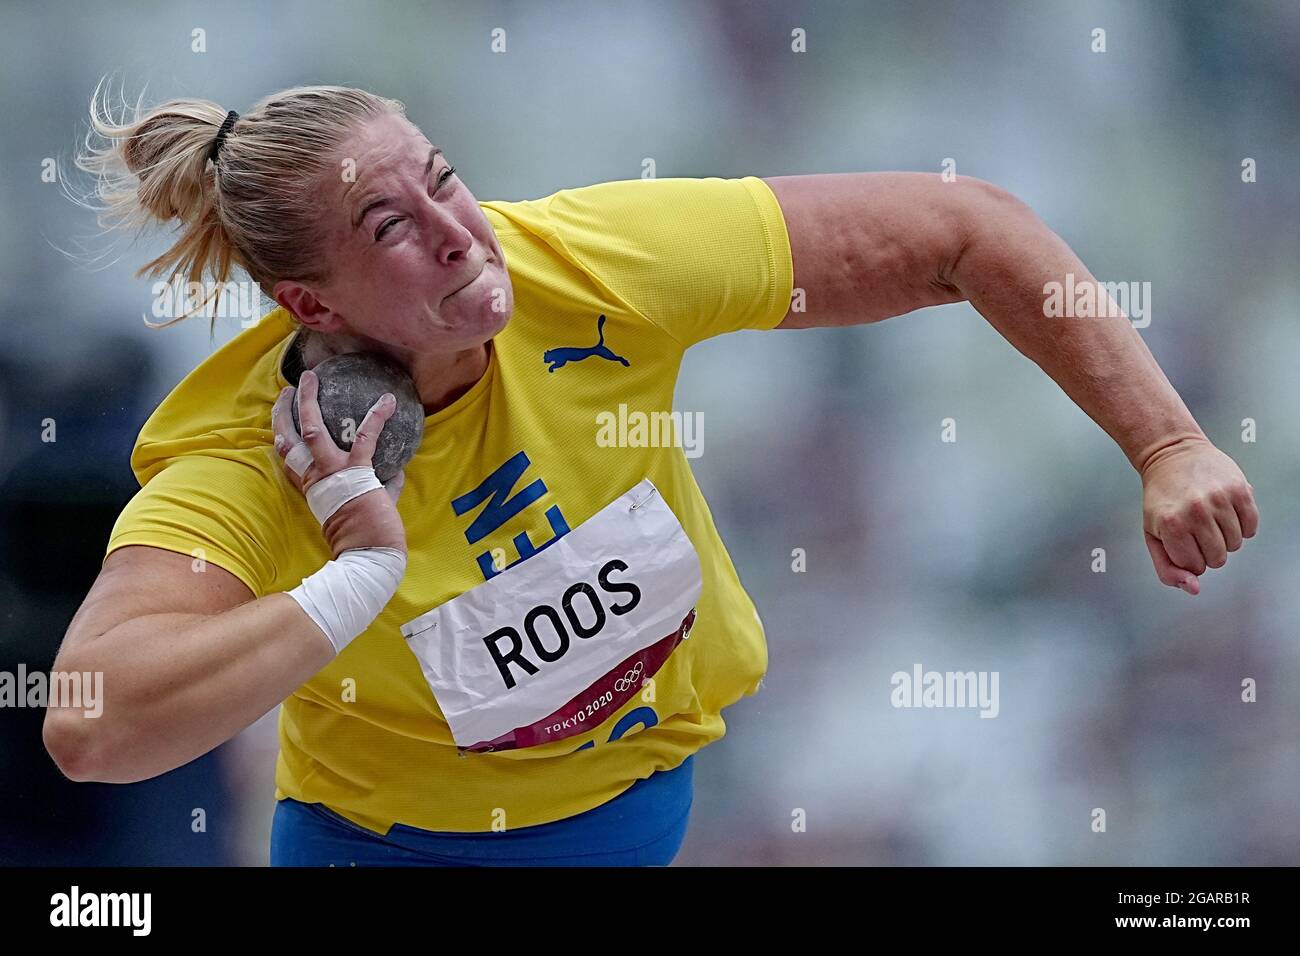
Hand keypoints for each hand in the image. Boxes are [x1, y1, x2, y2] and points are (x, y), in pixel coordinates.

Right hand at [271, 369, 407, 556]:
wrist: (370, 555)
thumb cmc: (367, 536)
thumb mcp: (366, 508)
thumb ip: (379, 488)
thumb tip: (395, 474)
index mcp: (312, 487)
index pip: (289, 456)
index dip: (283, 432)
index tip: (283, 414)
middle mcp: (315, 478)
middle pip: (289, 439)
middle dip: (284, 411)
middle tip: (289, 388)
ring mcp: (333, 472)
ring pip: (313, 429)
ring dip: (310, 400)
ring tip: (311, 377)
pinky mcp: (357, 471)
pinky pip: (366, 436)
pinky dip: (377, 416)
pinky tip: (388, 401)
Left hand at [1140, 437, 1258, 594]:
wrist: (1172, 454)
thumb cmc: (1161, 499)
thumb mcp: (1152, 534)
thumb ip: (1167, 569)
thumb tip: (1194, 589)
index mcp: (1171, 525)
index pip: (1195, 567)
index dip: (1189, 557)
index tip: (1180, 539)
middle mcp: (1196, 512)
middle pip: (1218, 559)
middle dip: (1207, 550)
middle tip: (1195, 530)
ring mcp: (1220, 500)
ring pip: (1235, 545)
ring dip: (1224, 538)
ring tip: (1209, 519)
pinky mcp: (1240, 490)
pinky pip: (1251, 528)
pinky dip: (1241, 527)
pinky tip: (1225, 513)